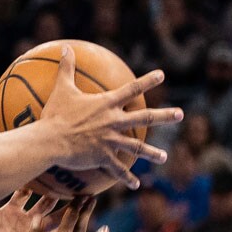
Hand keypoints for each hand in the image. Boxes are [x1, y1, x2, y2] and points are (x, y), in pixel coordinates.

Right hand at [29, 43, 183, 195]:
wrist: (50, 141)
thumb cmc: (54, 115)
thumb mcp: (61, 88)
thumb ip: (66, 67)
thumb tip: (64, 47)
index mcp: (107, 104)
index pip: (132, 89)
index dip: (148, 81)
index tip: (162, 75)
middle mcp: (114, 122)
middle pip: (145, 118)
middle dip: (165, 116)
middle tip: (181, 114)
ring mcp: (110, 141)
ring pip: (137, 148)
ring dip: (152, 154)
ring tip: (164, 158)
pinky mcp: (102, 158)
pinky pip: (118, 170)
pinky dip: (127, 178)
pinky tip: (136, 185)